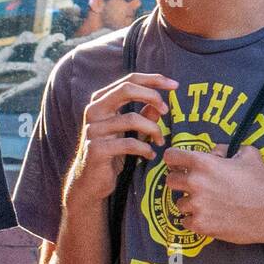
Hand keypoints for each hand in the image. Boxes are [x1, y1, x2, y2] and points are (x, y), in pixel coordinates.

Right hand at [64, 72, 176, 203]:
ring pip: (132, 118)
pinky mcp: (96, 149)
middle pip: (126, 89)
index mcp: (100, 102)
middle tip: (167, 109)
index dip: (153, 79)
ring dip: (153, 129)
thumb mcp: (128, 133)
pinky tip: (150, 155)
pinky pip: (129, 143)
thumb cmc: (110, 155)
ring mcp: (93, 130)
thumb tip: (159, 105)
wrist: (89, 183)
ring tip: (160, 141)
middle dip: (152, 96)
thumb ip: (142, 117)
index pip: (128, 80)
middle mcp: (93, 111)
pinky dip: (145, 148)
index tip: (174, 85)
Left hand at [162, 144, 263, 245]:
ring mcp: (196, 205)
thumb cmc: (261, 182)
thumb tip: (214, 151)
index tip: (177, 164)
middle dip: (180, 181)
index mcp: (203, 163)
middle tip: (194, 186)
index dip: (174, 160)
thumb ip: (225, 149)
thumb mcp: (248, 154)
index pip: (171, 156)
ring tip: (207, 204)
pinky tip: (208, 216)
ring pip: (179, 203)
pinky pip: (185, 221)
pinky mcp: (199, 225)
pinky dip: (194, 220)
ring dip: (189, 203)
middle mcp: (195, 183)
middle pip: (170, 180)